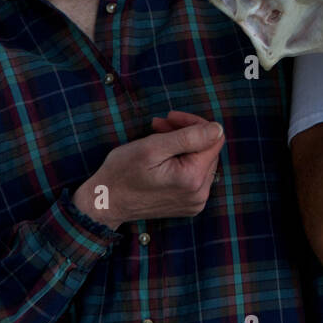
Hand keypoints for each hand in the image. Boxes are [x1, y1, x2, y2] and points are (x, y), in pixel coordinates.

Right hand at [73, 110, 224, 229]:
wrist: (104, 202)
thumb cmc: (122, 173)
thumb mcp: (152, 147)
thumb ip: (189, 137)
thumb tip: (218, 128)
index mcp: (193, 179)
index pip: (213, 138)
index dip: (193, 123)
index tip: (170, 118)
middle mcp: (200, 194)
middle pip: (207, 150)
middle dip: (186, 133)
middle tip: (160, 125)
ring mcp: (195, 202)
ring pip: (200, 160)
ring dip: (182, 145)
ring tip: (157, 136)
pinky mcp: (188, 204)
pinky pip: (193, 175)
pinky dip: (180, 161)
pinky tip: (161, 155)